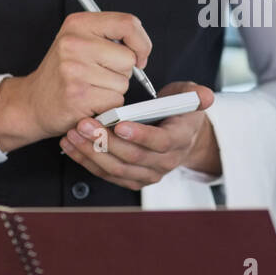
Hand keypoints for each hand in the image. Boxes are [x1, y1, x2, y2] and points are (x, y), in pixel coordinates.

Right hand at [0, 11, 152, 152]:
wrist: (32, 102)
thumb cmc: (62, 72)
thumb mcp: (79, 40)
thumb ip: (110, 37)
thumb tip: (142, 50)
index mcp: (78, 24)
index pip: (128, 23)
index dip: (142, 43)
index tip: (139, 55)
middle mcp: (74, 43)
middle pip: (129, 58)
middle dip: (122, 71)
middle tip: (99, 75)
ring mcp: (75, 69)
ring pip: (123, 82)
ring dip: (113, 90)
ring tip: (90, 87)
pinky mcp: (78, 95)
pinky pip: (115, 101)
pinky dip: (107, 105)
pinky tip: (88, 101)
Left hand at [59, 81, 218, 191]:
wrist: (180, 138)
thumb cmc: (179, 114)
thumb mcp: (189, 99)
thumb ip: (195, 95)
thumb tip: (205, 96)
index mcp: (179, 141)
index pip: (160, 143)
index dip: (140, 135)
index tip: (119, 124)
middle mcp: (164, 163)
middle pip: (132, 158)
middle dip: (106, 141)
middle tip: (84, 124)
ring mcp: (147, 174)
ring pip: (116, 169)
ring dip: (91, 152)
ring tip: (72, 134)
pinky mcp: (131, 179)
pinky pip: (106, 173)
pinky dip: (86, 160)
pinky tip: (71, 146)